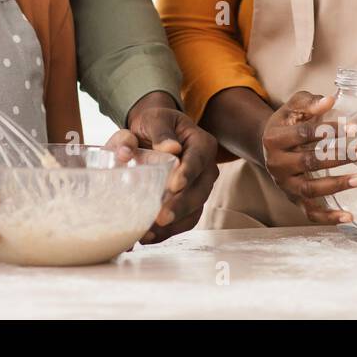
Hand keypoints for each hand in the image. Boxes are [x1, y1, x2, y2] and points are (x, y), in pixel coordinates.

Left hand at [106, 92, 218, 243]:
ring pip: (195, 209)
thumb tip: (168, 148)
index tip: (173, 185)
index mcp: (202, 144)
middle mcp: (207, 168)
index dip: (188, 173)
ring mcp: (201, 188)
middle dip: (180, 206)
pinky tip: (149, 237)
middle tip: (160, 218)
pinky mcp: (191, 203)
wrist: (153, 134)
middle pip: (200, 190)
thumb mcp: (155, 119)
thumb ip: (158, 131)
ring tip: (149, 233)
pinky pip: (186, 221)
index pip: (198, 159)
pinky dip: (169, 231)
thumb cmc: (156, 124)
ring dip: (174, 224)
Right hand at [262, 91, 356, 224]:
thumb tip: (330, 100)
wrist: (268, 146)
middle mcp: (276, 164)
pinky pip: (310, 212)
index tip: (354, 128)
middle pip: (308, 162)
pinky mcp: (293, 199)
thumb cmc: (287, 123)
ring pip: (310, 188)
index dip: (329, 131)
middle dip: (338, 157)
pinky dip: (328, 217)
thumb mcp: (293, 107)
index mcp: (274, 138)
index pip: (304, 134)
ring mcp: (284, 184)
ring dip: (336, 184)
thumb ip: (309, 102)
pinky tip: (349, 216)